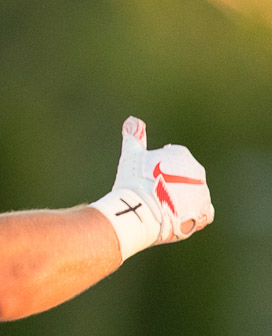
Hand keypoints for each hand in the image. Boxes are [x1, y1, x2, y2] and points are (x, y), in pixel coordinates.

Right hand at [91, 117, 213, 260]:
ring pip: (192, 194)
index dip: (156, 168)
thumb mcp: (131, 155)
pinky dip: (192, 213)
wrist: (142, 210)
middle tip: (151, 193)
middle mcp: (197, 171)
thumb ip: (134, 136)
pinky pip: (202, 212)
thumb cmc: (134, 181)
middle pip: (183, 176)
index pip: (171, 159)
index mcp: (181, 154)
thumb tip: (132, 119)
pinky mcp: (204, 212)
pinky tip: (178, 216)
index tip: (144, 177)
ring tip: (161, 208)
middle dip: (170, 183)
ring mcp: (203, 192)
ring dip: (180, 199)